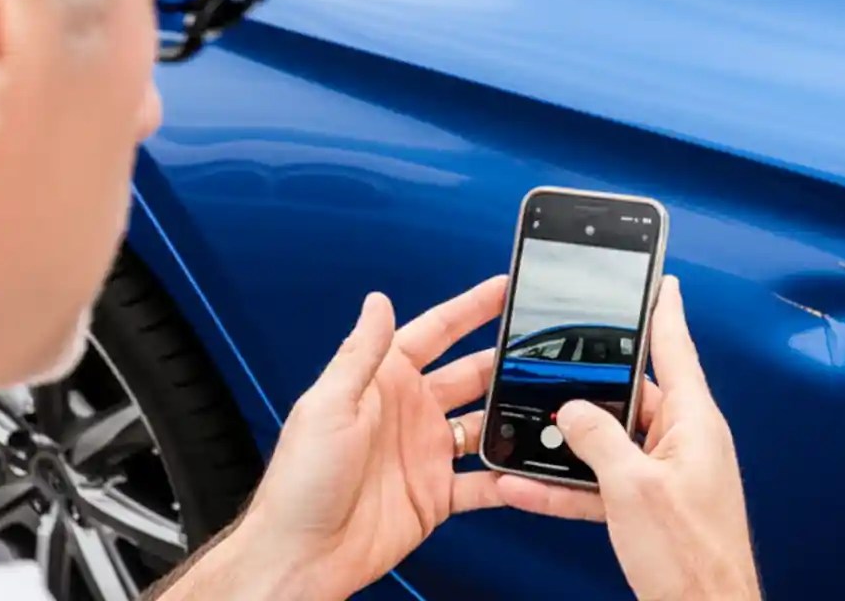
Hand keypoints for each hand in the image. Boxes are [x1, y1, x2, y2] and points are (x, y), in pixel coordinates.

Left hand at [233, 278, 508, 599]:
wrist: (302, 555)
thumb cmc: (300, 482)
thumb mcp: (329, 405)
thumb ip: (361, 353)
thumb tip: (377, 302)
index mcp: (381, 383)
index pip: (433, 333)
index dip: (469, 309)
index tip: (502, 289)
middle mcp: (407, 412)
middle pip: (469, 375)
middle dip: (503, 360)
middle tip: (539, 349)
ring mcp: (424, 452)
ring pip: (483, 424)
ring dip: (510, 416)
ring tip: (544, 406)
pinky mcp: (436, 494)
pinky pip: (483, 481)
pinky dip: (508, 476)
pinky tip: (527, 470)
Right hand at [496, 278, 760, 600]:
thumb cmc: (691, 560)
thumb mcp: (632, 489)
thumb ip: (598, 440)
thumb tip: (573, 410)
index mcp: (694, 423)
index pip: (676, 349)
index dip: (663, 310)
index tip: (659, 280)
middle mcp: (685, 440)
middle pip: (632, 395)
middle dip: (588, 389)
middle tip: (555, 374)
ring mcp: (668, 472)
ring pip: (611, 441)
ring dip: (571, 444)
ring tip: (530, 437)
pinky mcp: (651, 503)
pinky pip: (604, 481)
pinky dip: (571, 483)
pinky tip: (532, 484)